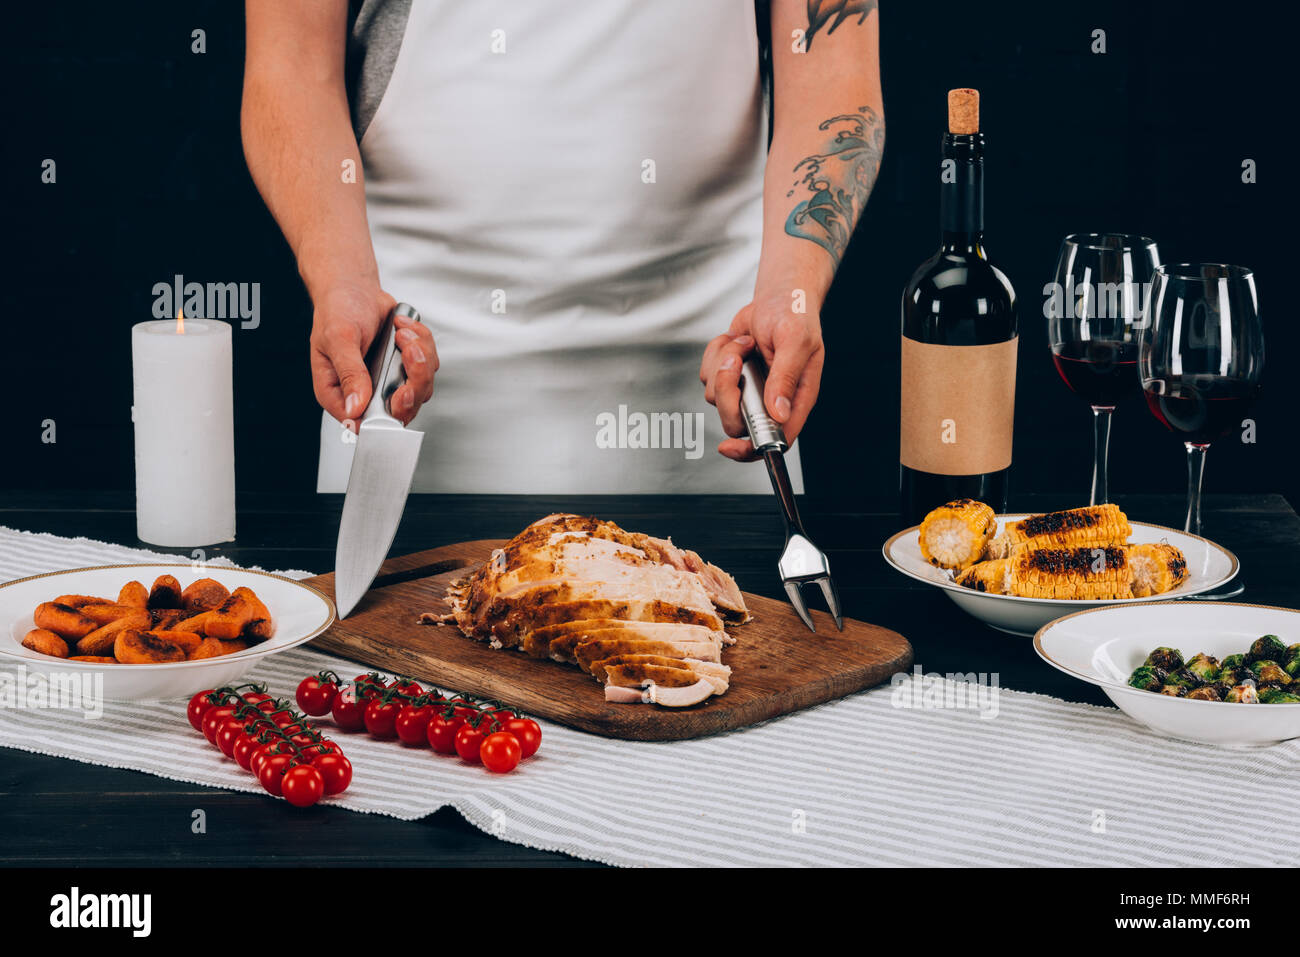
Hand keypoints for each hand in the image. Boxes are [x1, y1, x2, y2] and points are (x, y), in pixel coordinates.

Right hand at [308, 282, 438, 427]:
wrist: (353, 289)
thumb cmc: (337, 311)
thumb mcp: (339, 339)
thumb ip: (350, 374)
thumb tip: (355, 408)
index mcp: (339, 393)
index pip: (364, 423)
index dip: (386, 418)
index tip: (400, 394)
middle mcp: (365, 392)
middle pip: (402, 411)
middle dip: (413, 380)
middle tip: (408, 351)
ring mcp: (388, 382)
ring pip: (421, 388)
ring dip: (419, 357)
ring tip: (402, 332)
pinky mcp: (406, 368)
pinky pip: (429, 366)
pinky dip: (423, 343)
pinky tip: (404, 327)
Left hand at [699, 298, 824, 460]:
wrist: (777, 295)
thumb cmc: (795, 314)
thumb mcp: (795, 341)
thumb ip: (785, 378)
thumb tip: (779, 413)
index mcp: (795, 398)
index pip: (776, 438)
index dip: (752, 450)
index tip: (730, 447)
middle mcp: (770, 399)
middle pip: (736, 422)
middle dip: (727, 393)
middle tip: (735, 362)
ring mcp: (747, 389)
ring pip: (716, 398)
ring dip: (724, 364)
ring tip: (744, 343)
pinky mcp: (729, 376)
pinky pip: (707, 376)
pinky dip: (716, 353)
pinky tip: (736, 340)